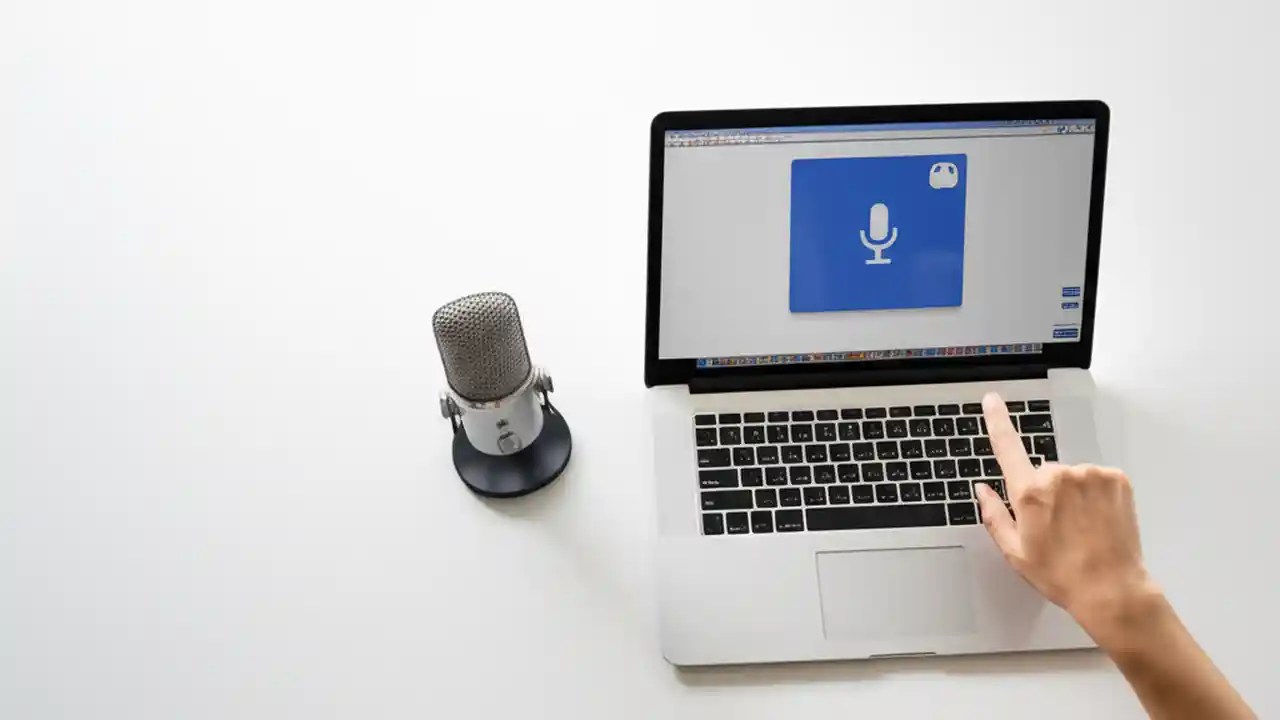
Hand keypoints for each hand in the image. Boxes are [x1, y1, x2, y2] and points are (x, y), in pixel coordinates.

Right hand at [975, 392, 1157, 641]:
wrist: (1111, 589)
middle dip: (1046, 492)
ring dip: (1073, 494)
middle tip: (1057, 527)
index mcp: (1029, 492)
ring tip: (1082, 528)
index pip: (1007, 447)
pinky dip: (1096, 494)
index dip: (997, 420)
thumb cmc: (1059, 574)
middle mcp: (1059, 476)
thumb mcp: (1014, 551)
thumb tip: (981, 489)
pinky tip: (1098, 520)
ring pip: (1072, 476)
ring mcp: (1091, 474)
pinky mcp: (1116, 478)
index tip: (992, 400)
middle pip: (1044, 472)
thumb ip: (993, 515)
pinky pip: (1097, 478)